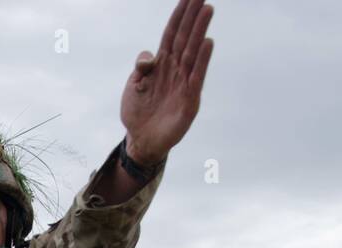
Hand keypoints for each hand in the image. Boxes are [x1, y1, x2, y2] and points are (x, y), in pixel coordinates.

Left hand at [120, 0, 214, 165]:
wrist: (141, 140)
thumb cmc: (138, 112)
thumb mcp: (134, 85)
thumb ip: (141, 68)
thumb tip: (149, 58)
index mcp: (162, 64)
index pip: (172, 34)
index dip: (179, 15)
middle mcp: (176, 70)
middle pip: (185, 38)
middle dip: (193, 16)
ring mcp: (184, 83)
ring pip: (193, 52)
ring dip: (200, 31)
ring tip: (207, 10)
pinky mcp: (189, 100)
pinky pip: (196, 76)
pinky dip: (202, 60)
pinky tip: (207, 42)